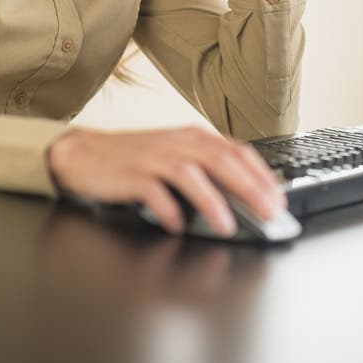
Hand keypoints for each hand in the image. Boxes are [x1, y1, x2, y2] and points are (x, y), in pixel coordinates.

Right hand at [47, 126, 285, 235]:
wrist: (85, 154)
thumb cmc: (135, 159)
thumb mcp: (175, 156)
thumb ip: (205, 169)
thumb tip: (242, 197)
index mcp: (194, 137)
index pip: (238, 151)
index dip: (261, 174)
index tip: (278, 197)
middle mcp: (178, 143)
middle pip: (222, 161)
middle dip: (250, 188)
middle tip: (268, 212)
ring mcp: (155, 157)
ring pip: (191, 174)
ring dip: (212, 201)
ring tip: (227, 225)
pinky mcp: (132, 174)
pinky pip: (154, 192)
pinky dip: (168, 209)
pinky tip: (177, 225)